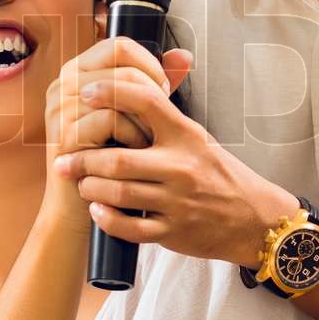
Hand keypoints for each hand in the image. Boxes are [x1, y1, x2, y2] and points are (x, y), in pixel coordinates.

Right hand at [43, 37, 187, 223]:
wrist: (85, 208)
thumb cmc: (112, 161)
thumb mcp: (136, 116)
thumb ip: (154, 85)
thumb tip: (184, 55)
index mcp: (79, 72)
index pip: (119, 46)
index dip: (149, 65)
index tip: (163, 91)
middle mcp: (64, 83)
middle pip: (123, 68)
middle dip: (151, 94)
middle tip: (159, 122)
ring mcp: (61, 108)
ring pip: (119, 91)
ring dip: (143, 119)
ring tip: (147, 141)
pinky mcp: (65, 133)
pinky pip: (111, 119)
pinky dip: (132, 137)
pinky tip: (137, 153)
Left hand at [53, 41, 296, 268]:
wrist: (254, 219)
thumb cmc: (219, 174)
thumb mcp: (198, 139)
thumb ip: (165, 118)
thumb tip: (128, 87)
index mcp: (186, 136)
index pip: (146, 102)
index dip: (111, 94)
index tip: (85, 93)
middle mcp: (181, 167)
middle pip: (119, 160)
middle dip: (83, 160)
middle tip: (64, 160)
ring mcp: (177, 202)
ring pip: (119, 194)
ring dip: (91, 188)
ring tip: (80, 183)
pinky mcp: (173, 232)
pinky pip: (130, 228)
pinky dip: (106, 219)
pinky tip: (96, 210)